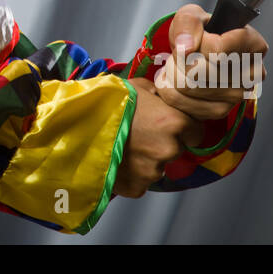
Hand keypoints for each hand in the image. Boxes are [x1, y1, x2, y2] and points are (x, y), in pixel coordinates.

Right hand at [113, 77, 204, 197]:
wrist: (76, 125)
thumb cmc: (107, 101)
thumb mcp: (138, 86)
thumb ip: (160, 95)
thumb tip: (166, 98)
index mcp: (174, 122)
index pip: (196, 132)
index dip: (182, 127)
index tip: (167, 125)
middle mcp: (169, 149)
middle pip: (176, 149)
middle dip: (163, 142)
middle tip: (140, 133)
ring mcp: (153, 171)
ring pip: (158, 166)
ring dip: (147, 159)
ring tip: (125, 145)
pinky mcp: (137, 186)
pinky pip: (141, 182)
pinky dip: (133, 174)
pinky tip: (119, 159)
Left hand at [153, 3, 267, 119]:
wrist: (195, 55)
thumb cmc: (199, 33)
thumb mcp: (192, 16)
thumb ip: (188, 23)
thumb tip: (187, 48)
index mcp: (253, 44)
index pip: (217, 49)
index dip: (198, 43)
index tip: (196, 39)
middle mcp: (252, 73)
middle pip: (200, 71)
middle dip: (179, 60)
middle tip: (180, 53)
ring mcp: (238, 95)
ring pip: (189, 88)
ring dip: (173, 74)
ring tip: (178, 65)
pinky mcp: (221, 110)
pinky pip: (184, 104)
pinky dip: (171, 91)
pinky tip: (177, 80)